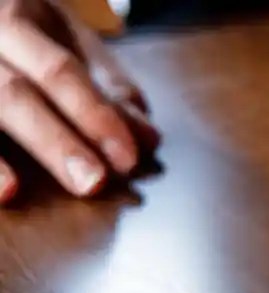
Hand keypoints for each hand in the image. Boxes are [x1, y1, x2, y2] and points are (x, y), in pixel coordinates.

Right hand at [0, 0, 159, 203]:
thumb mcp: (69, 43)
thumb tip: (147, 138)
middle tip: (92, 183)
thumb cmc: (27, 34)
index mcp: (19, 17)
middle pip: (13, 93)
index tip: (126, 159)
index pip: (59, 71)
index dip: (93, 116)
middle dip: (53, 141)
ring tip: (12, 191)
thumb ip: (108, 90)